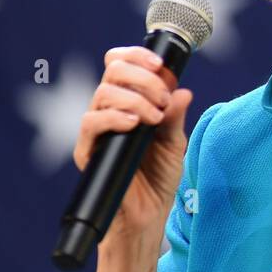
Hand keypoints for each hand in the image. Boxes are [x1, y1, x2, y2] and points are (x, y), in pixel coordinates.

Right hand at [73, 46, 193, 240]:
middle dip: (142, 77)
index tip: (160, 64)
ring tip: (154, 117)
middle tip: (163, 99)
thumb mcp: (175, 144)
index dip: (137, 56)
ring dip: (134, 98)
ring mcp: (97, 130)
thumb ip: (176, 117)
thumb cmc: (160, 178)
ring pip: (103, 93)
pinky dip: (113, 117)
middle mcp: (110, 111)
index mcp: (129, 102)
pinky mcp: (88, 151)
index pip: (121, 64)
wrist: (148, 215)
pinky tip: (134, 123)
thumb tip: (183, 91)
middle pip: (112, 71)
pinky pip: (91, 122)